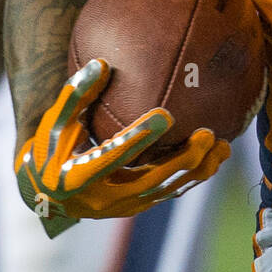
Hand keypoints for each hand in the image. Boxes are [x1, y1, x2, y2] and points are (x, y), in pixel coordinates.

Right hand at [14, 59, 228, 236]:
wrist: (47, 194)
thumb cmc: (50, 149)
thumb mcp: (55, 124)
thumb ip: (76, 95)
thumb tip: (101, 63)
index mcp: (76, 177)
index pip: (112, 156)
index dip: (139, 137)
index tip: (166, 115)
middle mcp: (101, 199)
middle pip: (149, 180)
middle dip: (182, 159)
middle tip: (208, 134)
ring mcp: (122, 207)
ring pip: (166, 191)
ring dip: (197, 170)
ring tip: (224, 146)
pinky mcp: (137, 207)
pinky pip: (170, 193)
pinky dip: (194, 176)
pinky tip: (216, 156)